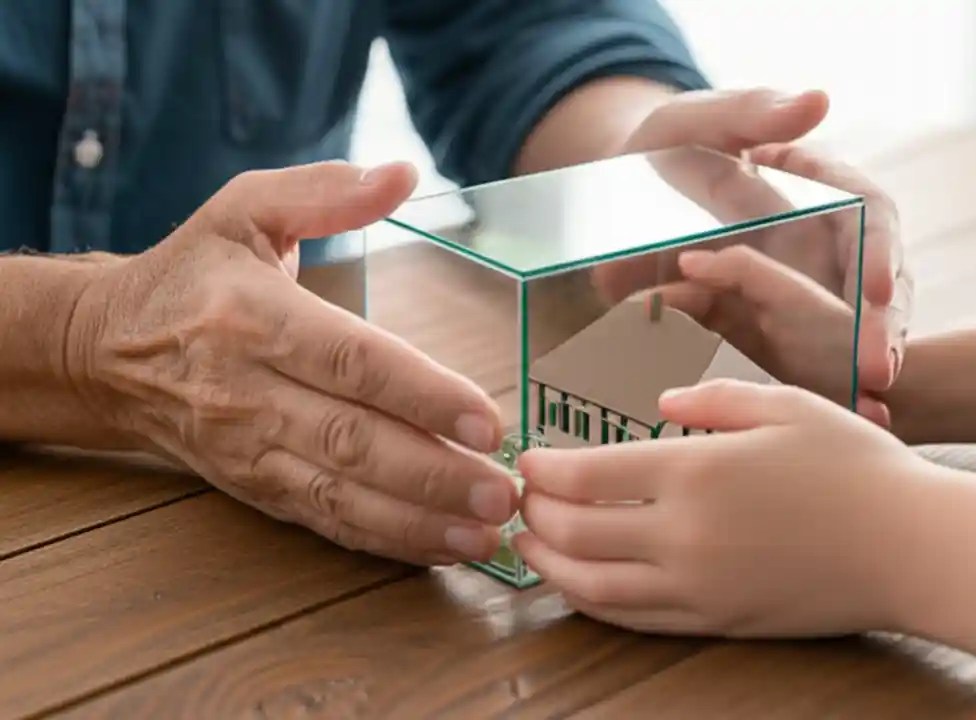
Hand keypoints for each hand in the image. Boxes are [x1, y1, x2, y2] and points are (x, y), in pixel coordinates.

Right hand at [65, 161, 518, 565]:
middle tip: (503, 492)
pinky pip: (323, 519)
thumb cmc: (193, 272)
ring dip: (418, 519)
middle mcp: (246, 390)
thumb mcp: (245, 209)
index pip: (350, 361)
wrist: (102, 350)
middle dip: (434, 473)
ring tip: (486, 533)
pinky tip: (438, 547)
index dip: (422, 394)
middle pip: (352, 440)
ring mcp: (246, 447)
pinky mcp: (251, 485)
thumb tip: (405, 173)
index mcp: (252, 315)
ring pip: (340, 493)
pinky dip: (383, 539)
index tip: (487, 420)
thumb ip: (325, 191)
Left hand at [513, 379, 945, 637]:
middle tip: (518, 500)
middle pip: (576, 532)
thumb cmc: (856, 466)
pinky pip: (635, 619)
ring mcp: (700, 585)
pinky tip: (580, 585)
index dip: (542, 470)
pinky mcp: (719, 620)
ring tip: (529, 546)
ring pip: (594, 585)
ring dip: (549, 565)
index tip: (525, 460)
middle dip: (534, 515)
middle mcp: (685, 534)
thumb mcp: (785, 405)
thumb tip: (659, 401)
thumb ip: (712, 398)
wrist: (915, 547)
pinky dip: (593, 601)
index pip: (586, 475)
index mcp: (697, 470)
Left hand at [606, 88, 912, 407]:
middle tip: (880, 365)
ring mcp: (800, 290)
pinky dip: (819, 386)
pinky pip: (801, 358)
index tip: (878, 290)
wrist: (610, 197)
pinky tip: (843, 416)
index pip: (870, 216)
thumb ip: (754, 111)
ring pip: (850, 330)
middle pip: (874, 286)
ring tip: (871, 402)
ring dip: (860, 364)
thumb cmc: (664, 148)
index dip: (878, 254)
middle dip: (882, 327)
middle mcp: (821, 244)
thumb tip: (818, 100)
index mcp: (820, 188)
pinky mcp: (762, 329)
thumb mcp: (702, 121)